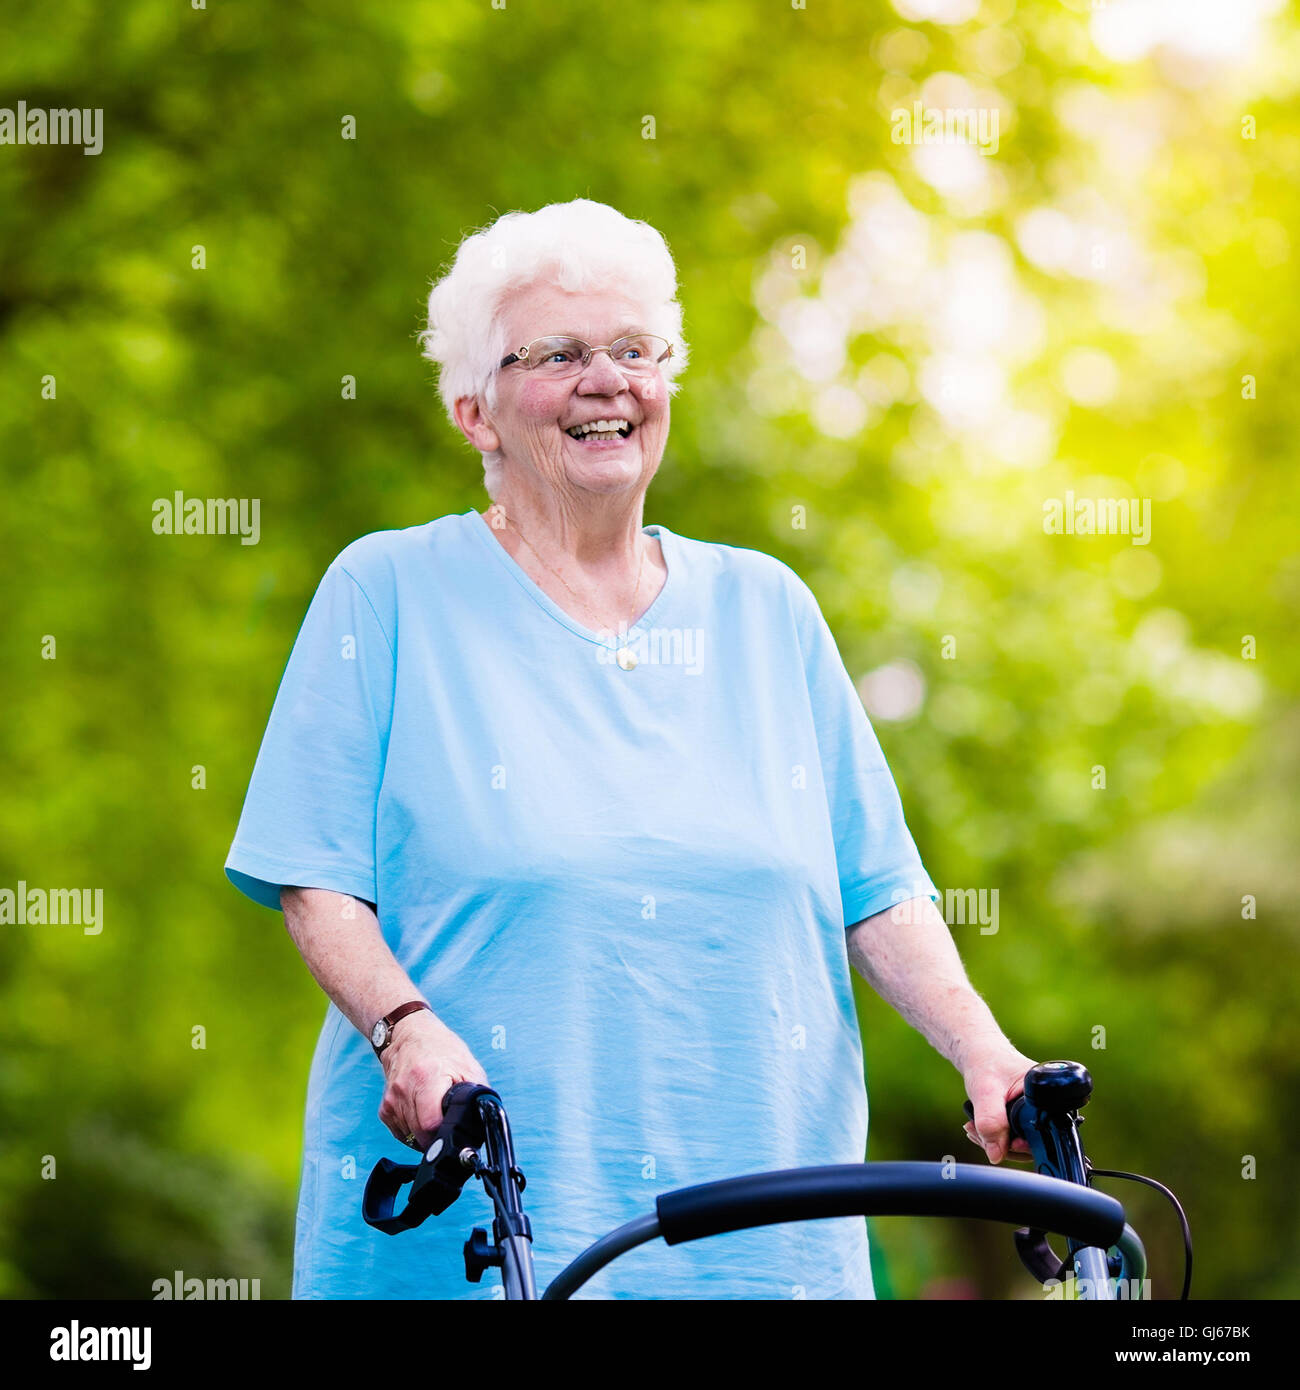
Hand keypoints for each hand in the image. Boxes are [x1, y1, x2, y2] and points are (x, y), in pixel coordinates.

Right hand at [376, 1011, 489, 1150]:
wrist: (408, 1034)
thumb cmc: (440, 1048)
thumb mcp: (468, 1065)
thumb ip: (478, 1092)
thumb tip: (487, 1116)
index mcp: (427, 1078)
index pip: (430, 1124)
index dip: (446, 1132)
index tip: (454, 1129)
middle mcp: (405, 1089)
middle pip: (420, 1134)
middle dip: (437, 1134)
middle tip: (448, 1122)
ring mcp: (392, 1100)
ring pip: (410, 1136)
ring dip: (424, 1133)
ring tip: (435, 1113)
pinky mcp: (385, 1108)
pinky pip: (401, 1133)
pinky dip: (413, 1130)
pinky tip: (422, 1115)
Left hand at [962, 1047, 1037, 1164]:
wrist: (979, 1052)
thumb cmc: (986, 1062)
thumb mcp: (986, 1092)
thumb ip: (991, 1122)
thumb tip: (996, 1155)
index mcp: (1047, 1097)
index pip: (1045, 1136)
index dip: (1024, 1146)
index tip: (1004, 1144)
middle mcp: (1046, 1106)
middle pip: (1032, 1143)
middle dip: (1003, 1145)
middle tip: (978, 1134)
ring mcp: (1034, 1111)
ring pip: (1020, 1141)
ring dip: (996, 1141)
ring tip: (973, 1129)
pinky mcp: (1023, 1115)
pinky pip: (1012, 1135)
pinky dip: (995, 1135)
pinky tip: (977, 1128)